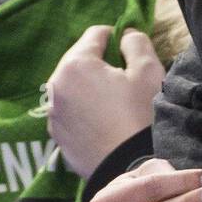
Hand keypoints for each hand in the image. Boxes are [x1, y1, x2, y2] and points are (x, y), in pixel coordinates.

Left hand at [47, 25, 164, 179]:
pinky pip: (70, 108)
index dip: (117, 38)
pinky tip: (104, 120)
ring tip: (114, 101)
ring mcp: (53, 111)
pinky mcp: (56, 133)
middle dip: (101, 62)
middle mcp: (56, 84)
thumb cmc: (140, 114)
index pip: (96, 34)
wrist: (128, 168)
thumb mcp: (148, 70)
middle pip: (80, 58)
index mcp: (76, 63)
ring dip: (91, 85)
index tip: (131, 52)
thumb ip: (136, 42)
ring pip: (73, 84)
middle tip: (125, 79)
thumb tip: (126, 35)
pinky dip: (84, 107)